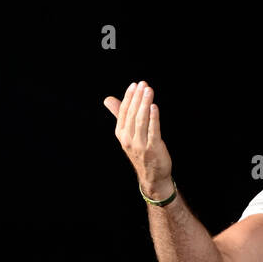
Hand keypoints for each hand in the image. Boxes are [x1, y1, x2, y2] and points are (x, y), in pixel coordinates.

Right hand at [103, 80, 172, 196]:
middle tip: (144, 85)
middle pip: (132, 114)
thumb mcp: (128, 134)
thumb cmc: (141, 152)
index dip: (129, 97)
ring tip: (149, 91)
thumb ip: (120, 116)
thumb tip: (108, 99)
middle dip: (138, 97)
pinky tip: (154, 107)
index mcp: (121, 134)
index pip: (124, 111)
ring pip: (141, 120)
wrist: (153, 176)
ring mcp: (140, 145)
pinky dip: (153, 118)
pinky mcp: (152, 149)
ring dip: (145, 104)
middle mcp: (128, 139)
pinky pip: (153, 131)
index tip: (135, 85)